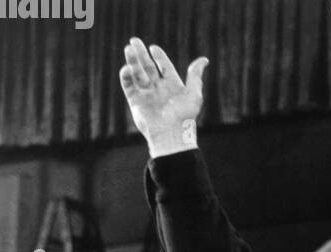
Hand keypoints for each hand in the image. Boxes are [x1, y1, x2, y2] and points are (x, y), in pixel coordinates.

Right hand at [119, 38, 208, 156]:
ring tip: (129, 48)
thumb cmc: (185, 116)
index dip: (160, 57)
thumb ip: (195, 76)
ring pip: (137, 73)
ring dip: (132, 60)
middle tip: (134, 40)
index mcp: (173, 86)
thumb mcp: (194, 94)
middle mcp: (159, 89)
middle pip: (148, 67)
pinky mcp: (135, 100)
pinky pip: (128, 84)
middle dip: (141, 54)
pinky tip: (127, 68)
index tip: (154, 48)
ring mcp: (146, 94)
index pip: (165, 67)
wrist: (171, 134)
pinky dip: (126, 75)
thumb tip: (204, 60)